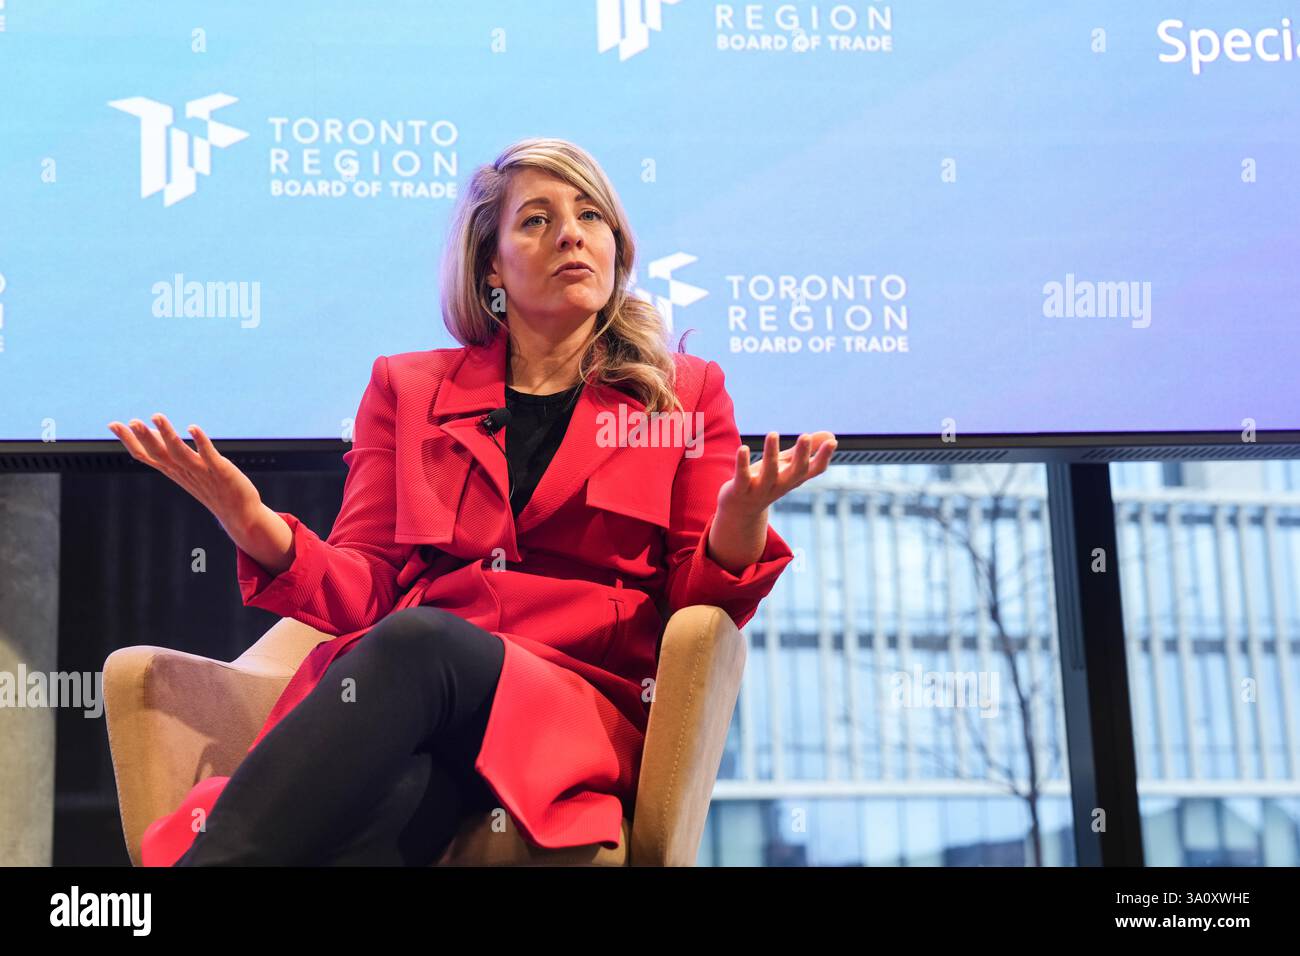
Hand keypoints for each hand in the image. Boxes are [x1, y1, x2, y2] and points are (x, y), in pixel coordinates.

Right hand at [107, 414, 262, 533]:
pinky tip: (192, 428)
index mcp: (173, 471)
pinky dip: (200, 442)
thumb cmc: (212, 489)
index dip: (129, 441)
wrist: (239, 514)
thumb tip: (153, 433)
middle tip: (131, 422)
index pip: (146, 455)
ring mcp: (201, 472)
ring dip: (167, 435)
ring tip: (156, 416)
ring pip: (179, 453)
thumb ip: (170, 452)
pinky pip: (208, 455)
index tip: (113, 424)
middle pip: (158, 454)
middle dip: (143, 438)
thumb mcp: (186, 469)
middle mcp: (183, 472)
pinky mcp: (220, 471)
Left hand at [717, 430, 836, 516]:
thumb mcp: (786, 466)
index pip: (814, 470)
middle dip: (801, 455)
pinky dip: (742, 463)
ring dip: (771, 454)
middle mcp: (780, 485)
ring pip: (769, 473)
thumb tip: (832, 436)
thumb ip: (804, 451)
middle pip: (795, 472)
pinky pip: (742, 477)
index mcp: (793, 478)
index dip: (824, 457)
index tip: (832, 442)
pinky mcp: (740, 490)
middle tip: (805, 436)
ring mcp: (761, 489)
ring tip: (773, 433)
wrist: (740, 510)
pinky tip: (743, 448)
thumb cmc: (766, 482)